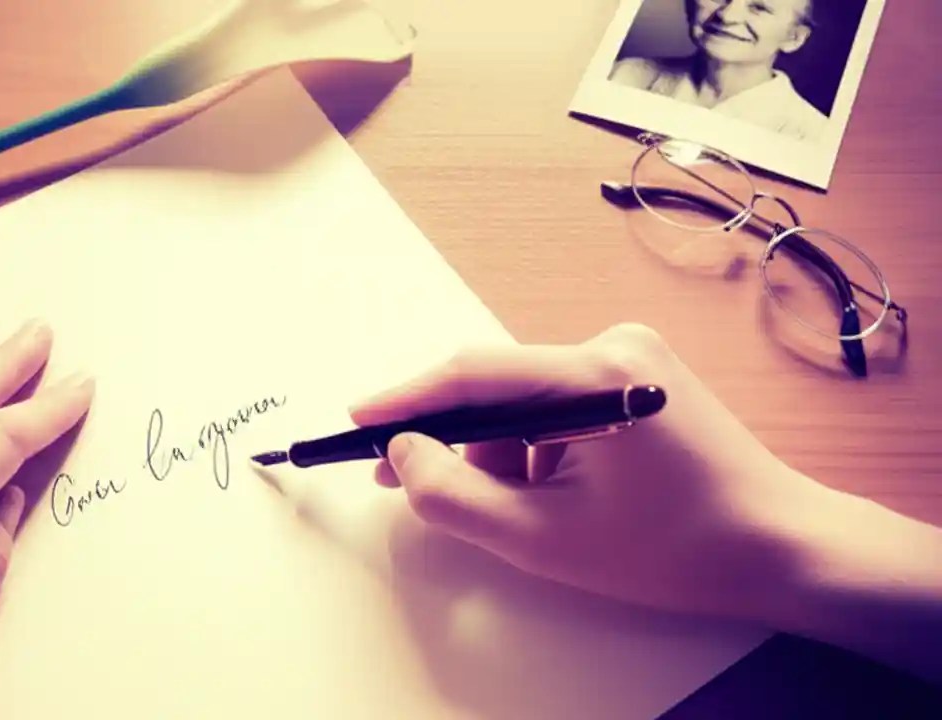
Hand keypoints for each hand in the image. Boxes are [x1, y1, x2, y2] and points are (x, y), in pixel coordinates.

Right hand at [349, 323, 833, 623]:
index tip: (356, 419)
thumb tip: (404, 454)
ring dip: (508, 456)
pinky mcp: (643, 375)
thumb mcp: (543, 539)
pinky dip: (542, 448)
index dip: (407, 398)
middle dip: (463, 446)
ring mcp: (634, 356)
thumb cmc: (672, 550)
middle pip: (500, 390)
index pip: (475, 373)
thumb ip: (454, 497)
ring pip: (528, 402)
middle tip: (417, 490)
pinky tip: (562, 495)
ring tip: (529, 516)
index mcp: (594, 373)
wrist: (780, 549)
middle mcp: (614, 345)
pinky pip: (561, 404)